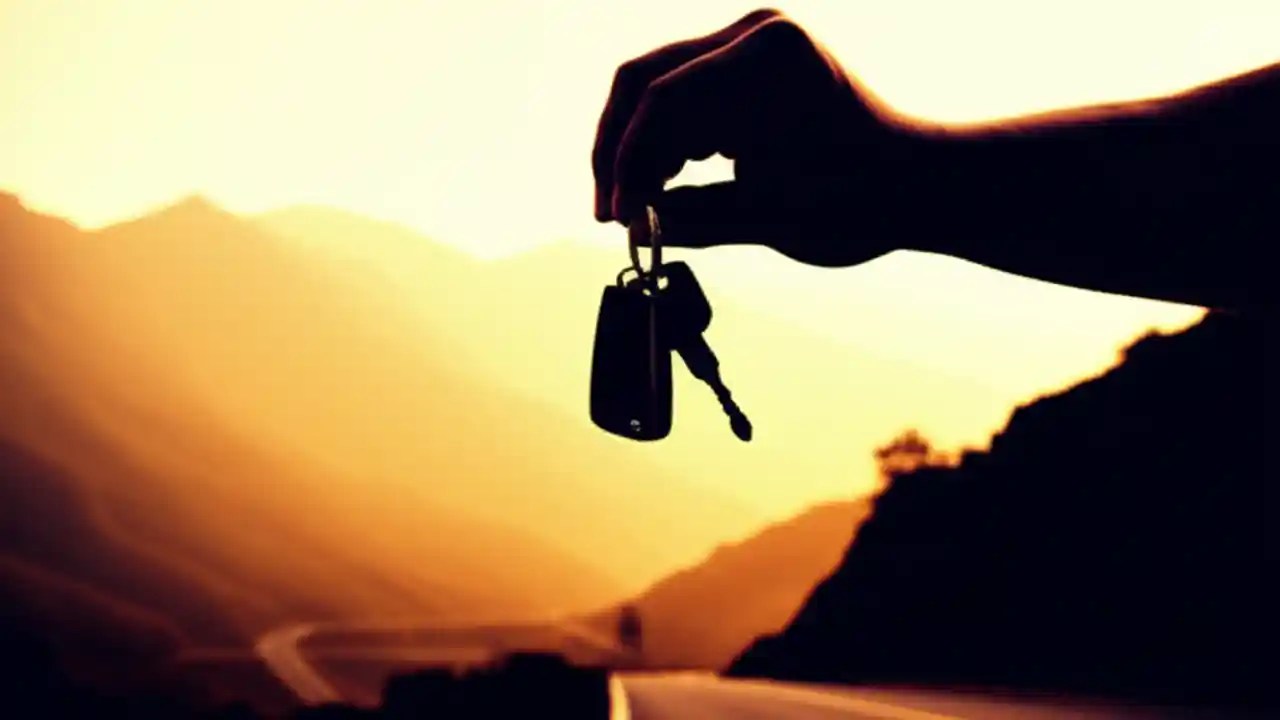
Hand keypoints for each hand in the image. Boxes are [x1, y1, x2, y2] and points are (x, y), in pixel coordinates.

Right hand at [591, 9, 920, 266]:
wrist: (917, 184)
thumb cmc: (859, 201)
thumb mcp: (765, 217)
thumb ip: (689, 217)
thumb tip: (629, 227)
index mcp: (765, 60)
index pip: (661, 104)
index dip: (627, 165)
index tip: (617, 217)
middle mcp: (755, 34)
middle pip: (646, 82)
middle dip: (620, 150)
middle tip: (610, 211)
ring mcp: (753, 43)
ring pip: (658, 86)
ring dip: (640, 145)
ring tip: (638, 206)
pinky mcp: (752, 64)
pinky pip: (687, 91)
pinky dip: (669, 136)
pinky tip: (666, 182)